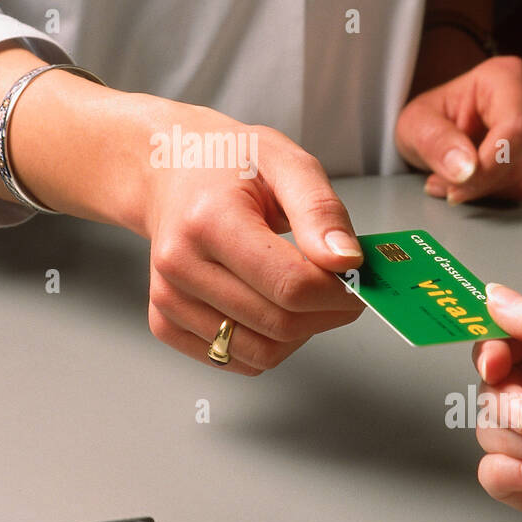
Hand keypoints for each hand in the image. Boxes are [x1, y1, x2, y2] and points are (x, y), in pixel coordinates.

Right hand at [141, 102, 363, 374]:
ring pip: (261, 354)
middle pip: (280, 325)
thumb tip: (347, 261)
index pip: (290, 285)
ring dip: (299, 333)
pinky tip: (268, 304)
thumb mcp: (285, 162)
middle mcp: (179, 265)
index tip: (357, 277)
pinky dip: (266, 343)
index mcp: (208, 220)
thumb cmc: (227, 163)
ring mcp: (168, 299)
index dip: (339, 292)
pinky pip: (235, 360)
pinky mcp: (165, 322)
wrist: (168, 172)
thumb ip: (320, 211)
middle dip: (326, 314)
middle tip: (341, 287)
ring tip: (302, 292)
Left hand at [396, 56, 521, 202]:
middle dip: (482, 182)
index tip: (457, 186)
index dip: (488, 168)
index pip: (516, 130)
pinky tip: (491, 177)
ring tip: (466, 174)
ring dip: (492, 190)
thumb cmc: (436, 118)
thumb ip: (435, 142)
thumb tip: (464, 168)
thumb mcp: (416, 125)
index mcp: (508, 75)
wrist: (451, 124)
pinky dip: (510, 192)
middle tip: (447, 182)